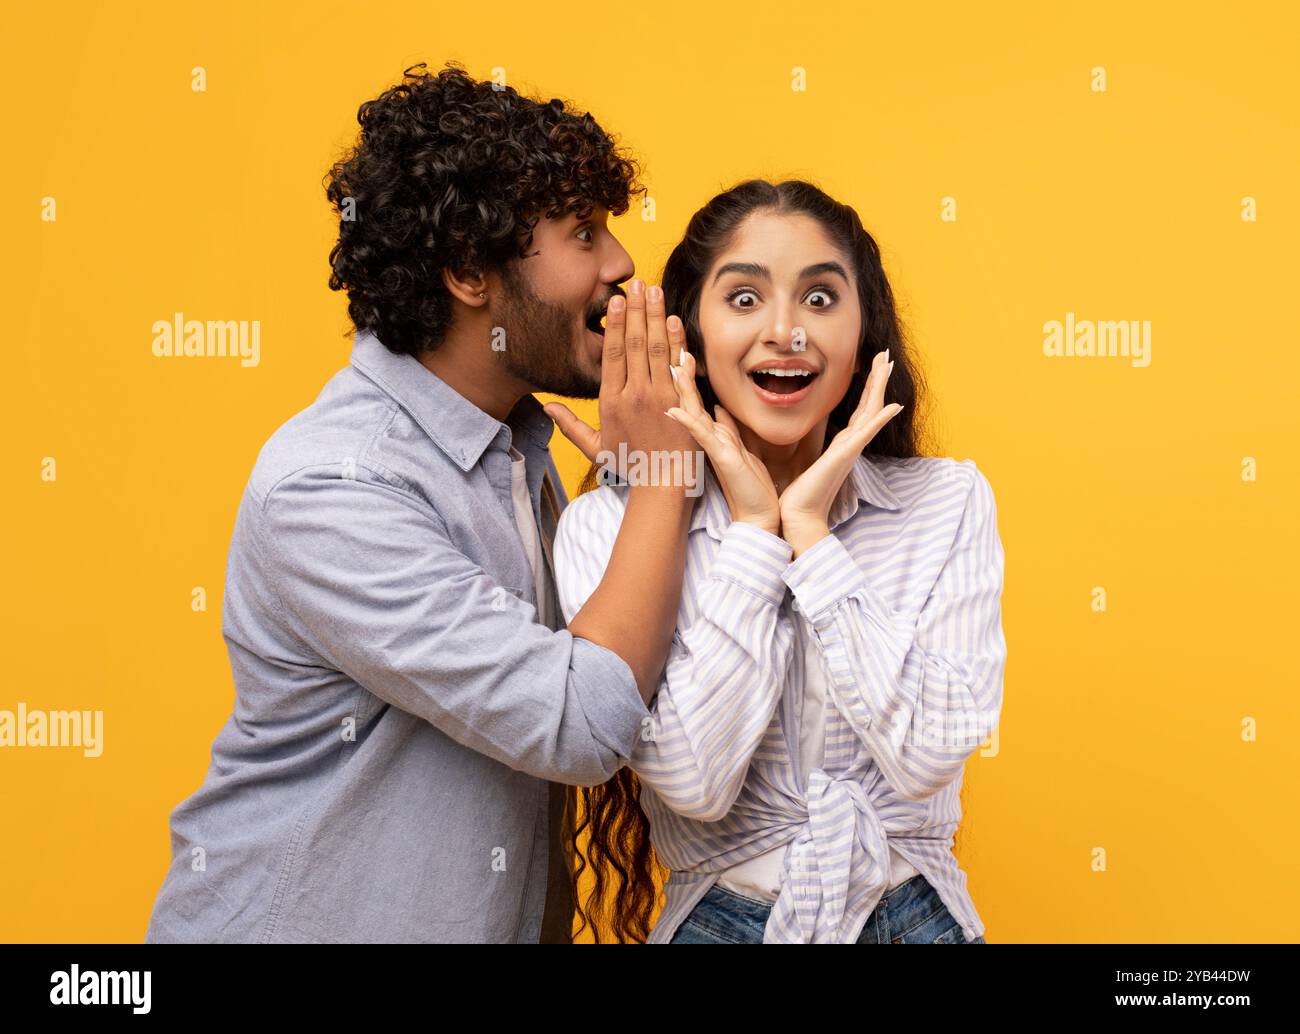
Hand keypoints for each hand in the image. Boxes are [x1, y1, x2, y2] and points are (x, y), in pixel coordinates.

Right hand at [544, 280, 695, 485]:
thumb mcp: (594, 447)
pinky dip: (678, 342)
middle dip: (637, 310)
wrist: (661, 484)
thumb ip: (571, 426)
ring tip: (655, 290)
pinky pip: (680, 366)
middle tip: (638, 282)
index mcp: (612, 401)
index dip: (616, 323)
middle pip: (636, 343)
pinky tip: (675, 321)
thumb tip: (546, 407)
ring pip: (657, 349)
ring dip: (657, 317)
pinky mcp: (683, 403)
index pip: (613, 353)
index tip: (617, 299)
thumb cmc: (629, 465)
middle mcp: (635, 395)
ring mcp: (661, 398)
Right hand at [664, 349, 781, 534]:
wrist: (758, 515)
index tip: (682, 355)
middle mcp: (710, 440)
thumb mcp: (741, 448)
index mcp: (716, 436)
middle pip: (691, 403)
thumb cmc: (751, 486)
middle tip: (673, 351)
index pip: (698, 403)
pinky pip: (702, 436)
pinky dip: (688, 422)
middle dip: (683, 377)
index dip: (690, 380)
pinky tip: (674, 409)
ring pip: (693, 414)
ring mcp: (713, 448)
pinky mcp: (721, 458)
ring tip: (671, 369)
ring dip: (683, 392)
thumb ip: (728, 428)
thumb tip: (720, 408)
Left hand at [779, 349, 903, 555]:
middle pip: (870, 407)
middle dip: (878, 380)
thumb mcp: (808, 464)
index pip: (859, 412)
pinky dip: (880, 419)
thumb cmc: (801, 495)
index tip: (873, 367)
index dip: (867, 390)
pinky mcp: (845, 457)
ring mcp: (850, 450)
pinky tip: (893, 405)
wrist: (800, 517)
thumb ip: (813, 450)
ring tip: (888, 365)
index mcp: (842, 445)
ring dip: (880, 388)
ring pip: (870, 413)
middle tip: (886, 356)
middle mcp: (850, 445)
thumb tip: (809, 442)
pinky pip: (866, 434)